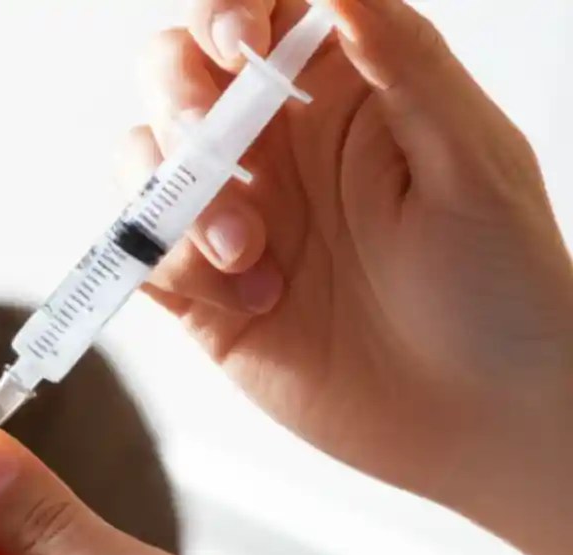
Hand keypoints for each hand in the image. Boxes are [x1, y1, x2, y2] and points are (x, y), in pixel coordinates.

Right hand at [133, 0, 572, 554]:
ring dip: (179, 197)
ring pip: (146, 163)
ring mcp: (234, 220)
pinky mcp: (203, 294)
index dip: (228, 11)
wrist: (481, 420)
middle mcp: (277, 150)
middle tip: (208, 138)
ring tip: (248, 250)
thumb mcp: (472, 161)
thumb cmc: (503, 288)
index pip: (260, 17)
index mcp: (343, 98)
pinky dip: (172, 267)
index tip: (237, 44)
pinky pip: (145, 255)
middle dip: (177, 95)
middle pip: (176, 75)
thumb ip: (404, 60)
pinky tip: (251, 299)